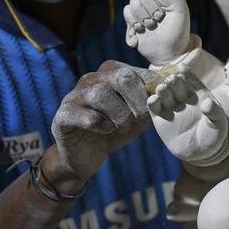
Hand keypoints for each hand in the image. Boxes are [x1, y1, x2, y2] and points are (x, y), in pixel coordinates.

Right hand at [48, 61, 157, 192]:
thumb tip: (166, 95)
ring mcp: (74, 96)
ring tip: (123, 127)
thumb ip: (150, 105)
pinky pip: (80, 114)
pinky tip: (107, 130)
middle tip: (141, 117)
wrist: (86, 157)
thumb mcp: (137, 118)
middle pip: (121, 78)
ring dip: (119, 114)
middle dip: (137, 100)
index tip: (160, 103)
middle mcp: (91, 79)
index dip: (151, 88)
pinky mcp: (62, 115)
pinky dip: (98, 123)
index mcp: (111, 74)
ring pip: (101, 93)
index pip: (135, 72)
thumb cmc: (114, 131)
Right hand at [124, 0, 190, 66]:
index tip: (157, 0)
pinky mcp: (133, 20)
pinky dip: (134, 26)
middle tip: (159, 19)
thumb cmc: (178, 30)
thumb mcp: (179, 10)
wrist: (169, 53)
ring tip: (152, 26)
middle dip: (150, 10)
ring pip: (132, 4)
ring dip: (142, 19)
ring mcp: (142, 9)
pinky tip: (142, 33)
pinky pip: (126, 14)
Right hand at [148, 69, 228, 158]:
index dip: (187, 73)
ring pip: (164, 93)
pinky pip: (154, 107)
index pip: (191, 79)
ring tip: (163, 89)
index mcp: (197, 93)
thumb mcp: (218, 124)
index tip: (183, 69)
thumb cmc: (212, 135)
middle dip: (173, 81)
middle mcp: (182, 97)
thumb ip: (215, 113)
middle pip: (175, 84)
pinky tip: (153, 99)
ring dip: (163, 89)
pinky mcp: (159, 117)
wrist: (200, 152)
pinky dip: (153, 102)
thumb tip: (208, 102)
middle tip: (172, 80)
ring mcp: (170, 106)